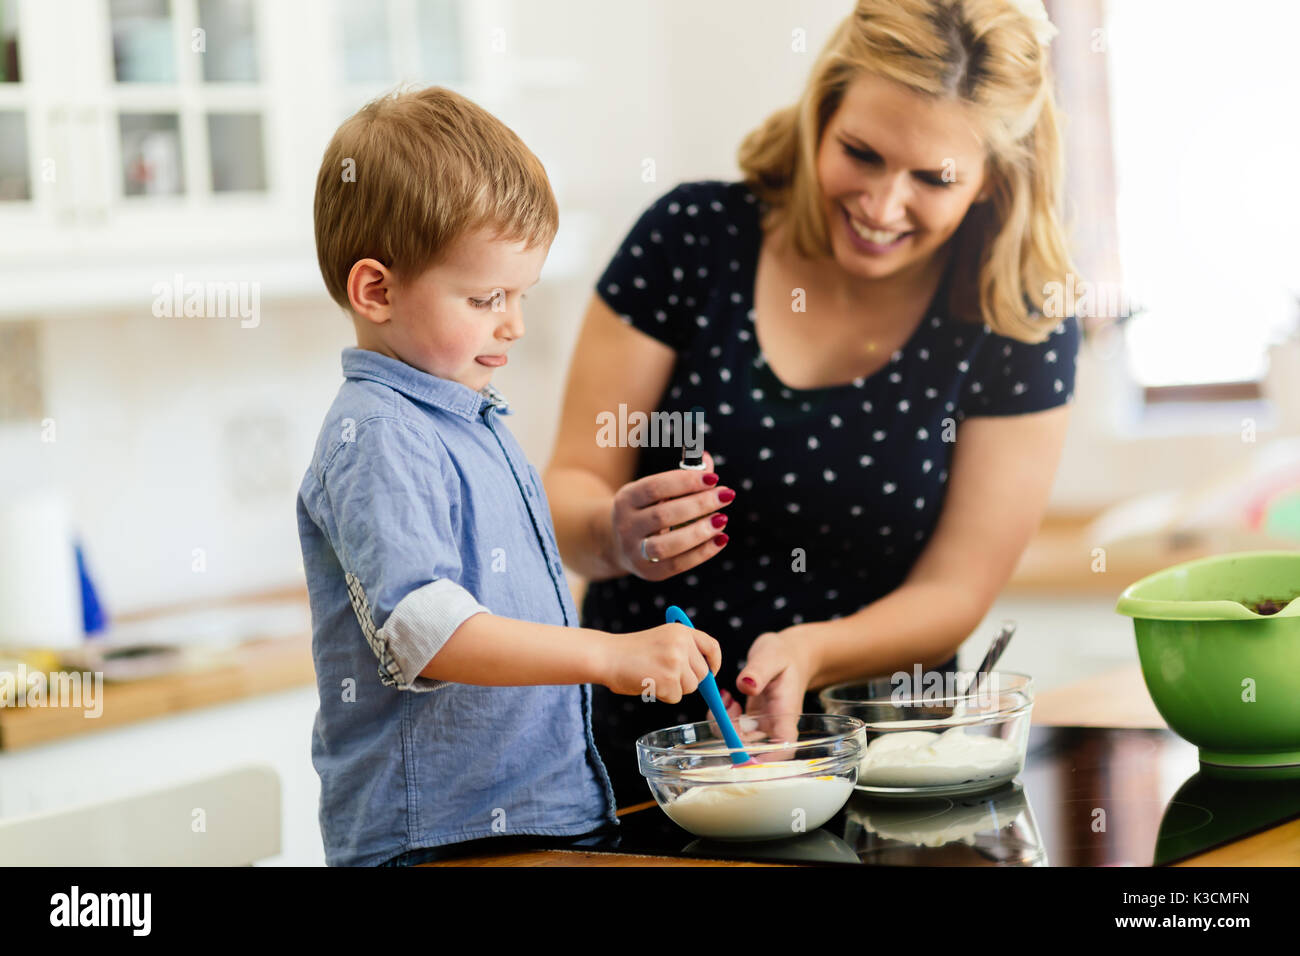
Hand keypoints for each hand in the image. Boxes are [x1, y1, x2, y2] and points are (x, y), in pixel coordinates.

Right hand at [597, 622, 721, 704]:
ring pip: (691, 687)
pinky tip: (648, 683)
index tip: (711, 672)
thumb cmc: (631, 652)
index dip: (714, 663)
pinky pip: (676, 697)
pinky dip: (664, 696)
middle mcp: (682, 644)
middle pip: (703, 673)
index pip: (712, 647)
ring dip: (675, 688)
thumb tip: (707, 674)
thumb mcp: (662, 639)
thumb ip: (683, 649)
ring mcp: (676, 662)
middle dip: (688, 679)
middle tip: (665, 675)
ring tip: (654, 676)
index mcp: (681, 631)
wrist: (607, 656)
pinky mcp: (669, 680)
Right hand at [609, 450, 734, 581]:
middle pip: (662, 515)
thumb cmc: (648, 510)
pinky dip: (703, 552)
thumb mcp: (656, 492)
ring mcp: (635, 552)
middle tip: (726, 495)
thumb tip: (708, 460)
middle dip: (698, 504)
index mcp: (626, 499)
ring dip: (699, 532)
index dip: (685, 482)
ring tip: (722, 519)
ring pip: (666, 545)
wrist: (621, 543)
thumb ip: (683, 477)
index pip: (654, 488)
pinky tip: (721, 538)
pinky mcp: (650, 572)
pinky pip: (678, 564)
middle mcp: (626, 526)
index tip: (713, 478)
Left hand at [723, 630, 813, 751]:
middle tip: (724, 712)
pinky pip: (735, 728)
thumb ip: (759, 671)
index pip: (784, 746)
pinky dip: (724, 717)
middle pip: (756, 748)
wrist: (788, 653)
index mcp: (786, 713)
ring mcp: (763, 724)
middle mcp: (775, 724)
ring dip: (726, 726)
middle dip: (733, 737)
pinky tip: (727, 699)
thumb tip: (746, 685)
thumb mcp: (771, 656)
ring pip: (741, 740)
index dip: (768, 759)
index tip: (746, 758)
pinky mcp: (753, 720)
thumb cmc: (784, 655)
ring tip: (726, 700)